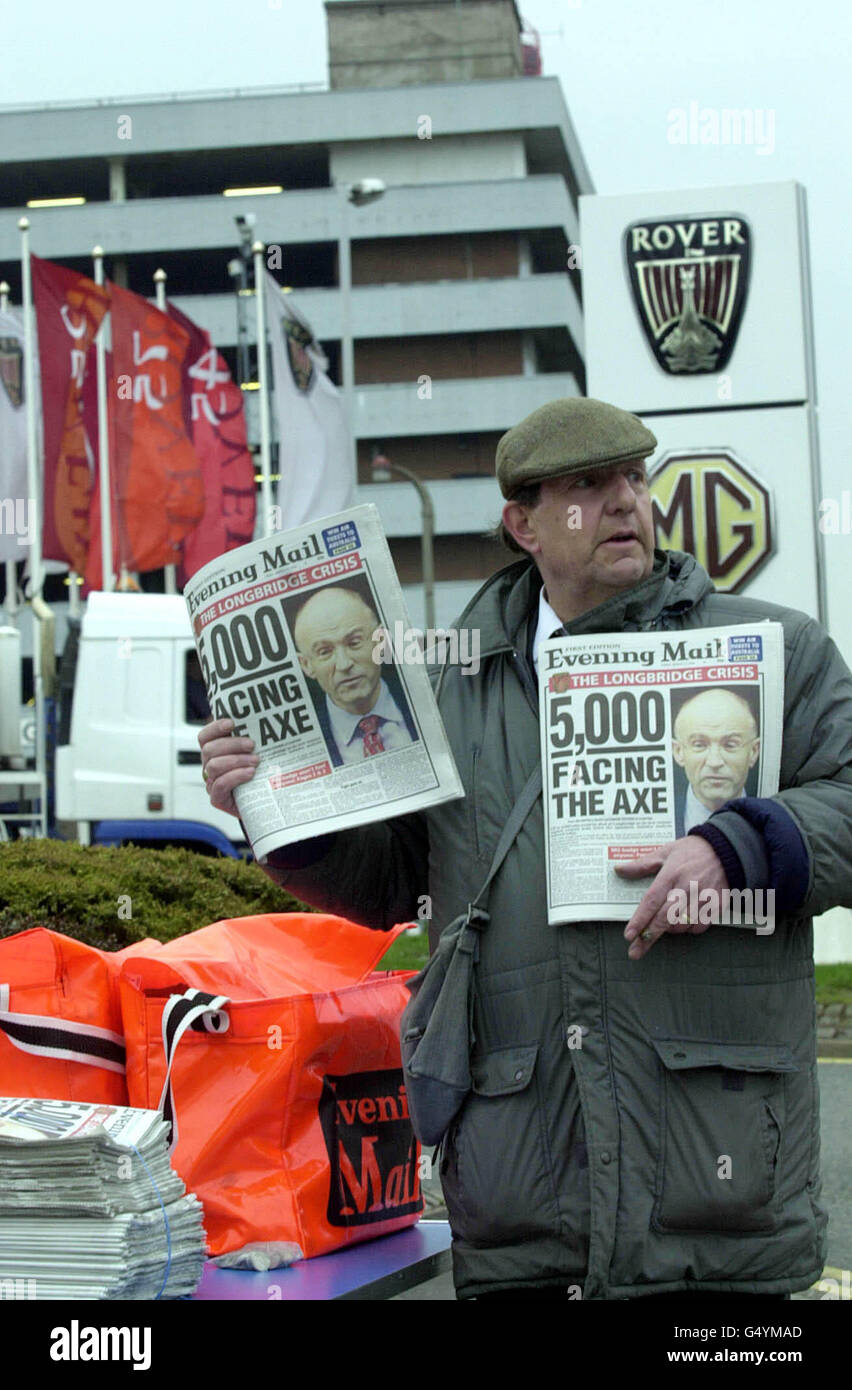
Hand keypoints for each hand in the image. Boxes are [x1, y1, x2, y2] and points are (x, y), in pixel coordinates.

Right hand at [198, 718, 258, 818]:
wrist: (264, 804)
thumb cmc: (260, 776)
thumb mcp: (256, 755)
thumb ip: (252, 741)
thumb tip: (262, 724)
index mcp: (215, 753)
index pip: (205, 737)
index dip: (215, 728)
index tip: (232, 723)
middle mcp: (210, 766)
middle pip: (209, 750)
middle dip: (231, 744)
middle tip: (251, 744)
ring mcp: (212, 783)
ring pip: (213, 766)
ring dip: (236, 760)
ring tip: (256, 761)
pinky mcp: (217, 799)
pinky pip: (220, 785)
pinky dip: (235, 776)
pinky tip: (250, 773)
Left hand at [615, 837, 728, 960]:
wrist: (726, 850)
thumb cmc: (692, 851)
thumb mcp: (665, 852)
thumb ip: (642, 864)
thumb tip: (619, 869)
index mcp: (671, 874)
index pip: (651, 901)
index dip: (639, 920)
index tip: (629, 935)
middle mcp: (686, 888)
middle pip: (664, 918)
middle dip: (648, 936)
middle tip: (635, 951)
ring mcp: (703, 898)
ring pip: (681, 925)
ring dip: (669, 930)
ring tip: (663, 925)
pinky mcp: (716, 905)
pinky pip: (699, 927)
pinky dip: (689, 929)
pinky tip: (684, 922)